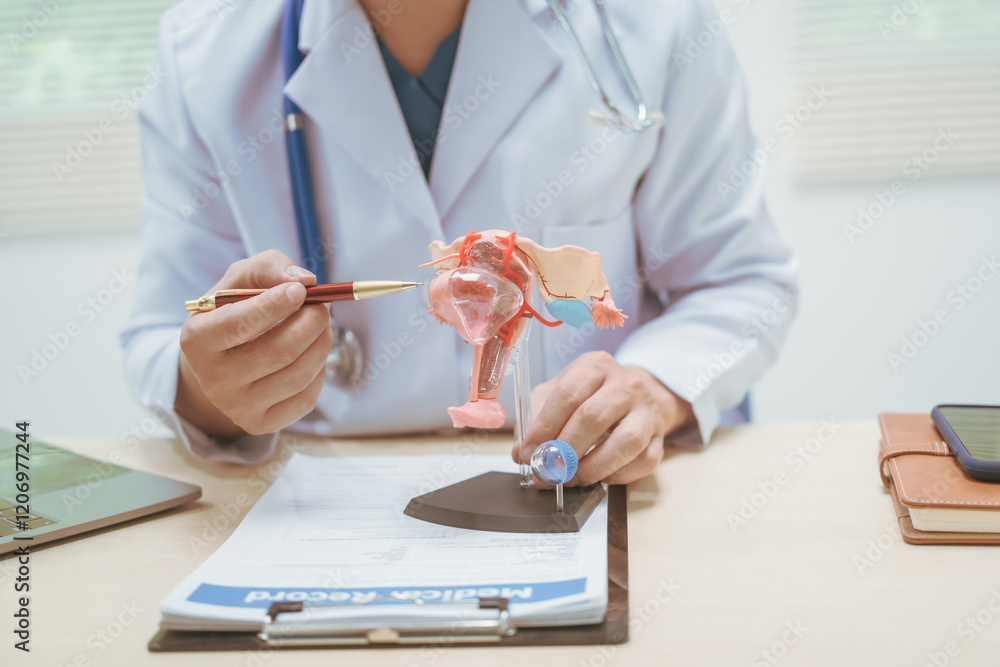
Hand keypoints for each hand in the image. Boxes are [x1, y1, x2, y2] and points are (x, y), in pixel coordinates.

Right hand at [176, 249, 333, 437]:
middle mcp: (212, 378)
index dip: (275, 305)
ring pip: (298, 374)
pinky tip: (310, 356)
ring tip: (320, 327)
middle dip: (312, 322)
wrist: (219, 363)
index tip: (301, 290)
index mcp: (197, 339)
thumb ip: (268, 268)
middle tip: (322, 307)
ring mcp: (236, 406)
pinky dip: (319, 372)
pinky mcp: (260, 423)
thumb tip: (306, 280)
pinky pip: (305, 399)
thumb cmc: (233, 313)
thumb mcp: (239, 281)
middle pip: (279, 351)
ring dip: (322, 344)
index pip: (239, 323)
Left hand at [512, 351, 694, 485]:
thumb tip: (521, 453)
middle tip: (547, 472)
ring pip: (626, 441)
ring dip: (593, 467)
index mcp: (595, 366)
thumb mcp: (558, 392)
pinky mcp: (660, 435)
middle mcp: (626, 383)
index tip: (528, 452)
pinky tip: (600, 478)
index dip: (544, 428)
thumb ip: (536, 418)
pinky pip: (645, 460)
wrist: (635, 393)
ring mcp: (648, 410)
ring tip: (571, 478)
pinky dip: (619, 475)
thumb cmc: (589, 395)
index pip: (568, 395)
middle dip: (565, 451)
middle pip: (594, 418)